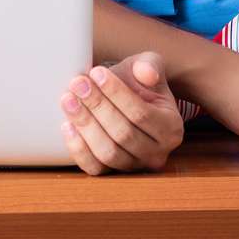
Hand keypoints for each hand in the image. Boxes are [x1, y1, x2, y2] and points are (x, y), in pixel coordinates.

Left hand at [57, 50, 183, 174]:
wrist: (128, 99)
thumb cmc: (138, 83)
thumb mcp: (148, 65)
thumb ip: (150, 64)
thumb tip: (146, 73)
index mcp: (171, 128)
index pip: (141, 113)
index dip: (116, 93)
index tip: (96, 72)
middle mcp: (157, 153)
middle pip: (123, 134)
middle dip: (97, 106)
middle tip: (77, 84)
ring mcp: (135, 167)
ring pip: (108, 152)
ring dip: (85, 125)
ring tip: (68, 99)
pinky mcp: (113, 174)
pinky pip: (95, 168)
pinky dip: (79, 149)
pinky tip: (67, 125)